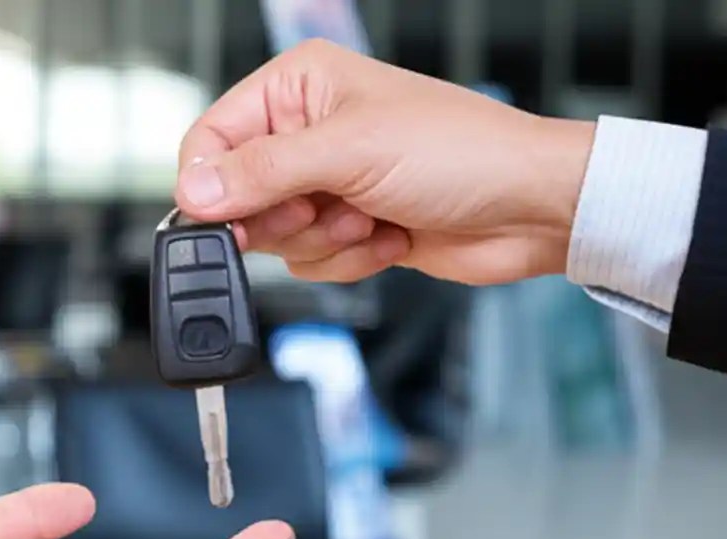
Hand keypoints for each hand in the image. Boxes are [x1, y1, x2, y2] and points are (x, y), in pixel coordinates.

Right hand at [175, 39, 595, 285]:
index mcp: (299, 87)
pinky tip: (390, 234)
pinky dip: (349, 259)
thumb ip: (263, 171)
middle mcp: (307, 132)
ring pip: (275, 238)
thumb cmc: (464, 152)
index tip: (227, 218)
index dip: (212, 184)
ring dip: (326, 240)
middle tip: (324, 207)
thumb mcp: (351, 151)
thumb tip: (194, 191)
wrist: (531, 209)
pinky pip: (311, 263)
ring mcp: (329, 183)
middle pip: (239, 196)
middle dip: (285, 216)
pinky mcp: (349, 227)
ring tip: (373, 215)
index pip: (212, 136)